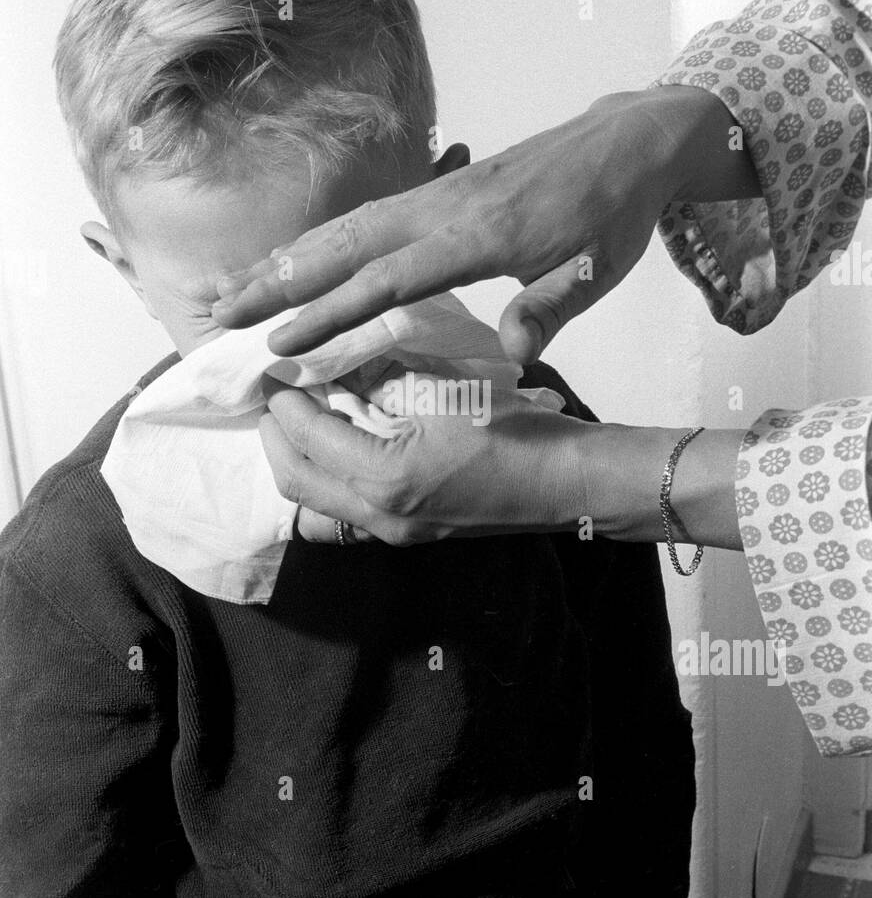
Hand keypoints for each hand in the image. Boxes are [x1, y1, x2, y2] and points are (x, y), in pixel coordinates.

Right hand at [213, 90, 690, 362]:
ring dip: (287, 260)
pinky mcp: (438, 191)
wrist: (628, 142)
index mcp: (481, 235)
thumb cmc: (615, 212)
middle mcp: (444, 209)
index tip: (284, 343)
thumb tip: (513, 353)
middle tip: (222, 316)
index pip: (391, 281)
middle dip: (279, 283)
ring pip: (346, 229)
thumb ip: (549, 308)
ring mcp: (436, 195)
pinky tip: (294, 262)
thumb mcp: (598, 269)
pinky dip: (321, 243)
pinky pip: (365, 219)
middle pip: (346, 247)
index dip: (333, 313)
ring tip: (234, 290)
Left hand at [257, 380, 588, 545]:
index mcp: (384, 479)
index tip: (276, 369)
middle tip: (276, 397)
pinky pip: (345, 515)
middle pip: (295, 482)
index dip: (284, 399)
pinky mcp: (411, 536)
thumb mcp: (445, 390)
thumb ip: (386, 376)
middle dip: (275, 437)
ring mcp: (395, 535)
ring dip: (298, 464)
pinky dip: (328, 483)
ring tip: (300, 423)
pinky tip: (339, 451)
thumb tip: (344, 361)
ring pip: (316, 506)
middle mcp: (379, 517)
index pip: (307, 436)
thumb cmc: (517, 431)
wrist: (570, 483)